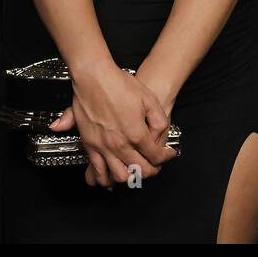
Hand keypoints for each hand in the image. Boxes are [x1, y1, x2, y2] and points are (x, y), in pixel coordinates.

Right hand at [50, 58, 177, 187]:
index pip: (156, 157)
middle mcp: (120, 144)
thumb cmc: (120, 84)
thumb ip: (159, 121)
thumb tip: (159, 137)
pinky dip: (104, 179)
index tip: (168, 154)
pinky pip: (96, 171)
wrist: (94, 77)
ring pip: (119, 176)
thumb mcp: (149, 99)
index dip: (165, 157)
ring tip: (134, 171)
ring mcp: (103, 147)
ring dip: (130, 178)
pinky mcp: (89, 145)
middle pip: (140, 171)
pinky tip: (110, 179)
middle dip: (151, 171)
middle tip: (154, 165)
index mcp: (136, 134)